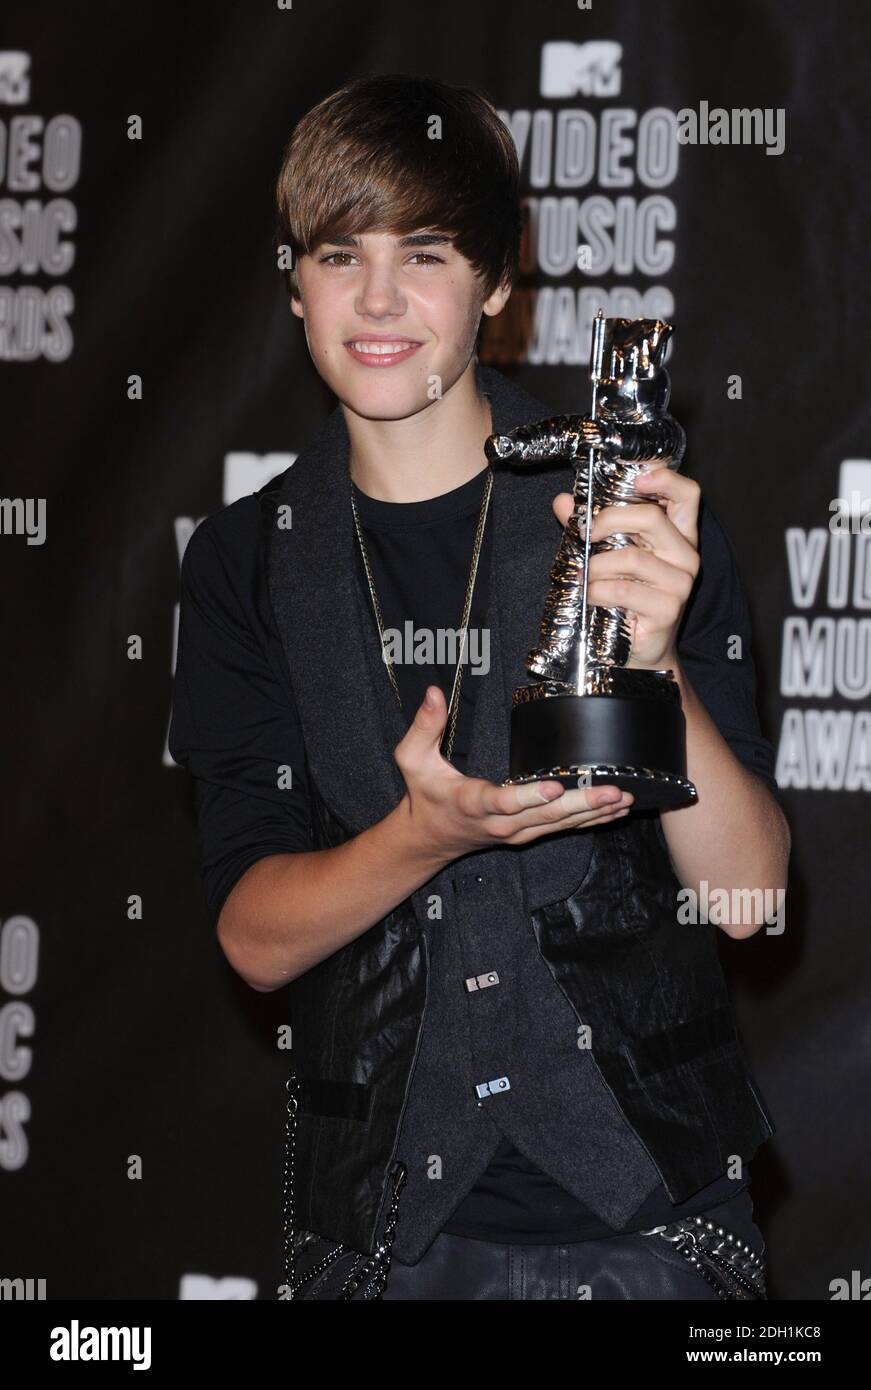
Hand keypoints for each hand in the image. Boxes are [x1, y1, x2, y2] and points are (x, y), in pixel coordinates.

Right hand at [393, 686, 633, 858]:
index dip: (529, 796)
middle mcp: (500, 822)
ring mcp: (516, 832)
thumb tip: (434, 693)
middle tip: (611, 791)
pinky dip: (591, 821)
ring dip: (593, 812)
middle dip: (581, 803)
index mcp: (474, 802)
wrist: (429, 837)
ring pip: (560, 825)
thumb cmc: (425, 794)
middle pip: (545, 815)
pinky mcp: (527, 834)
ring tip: (622, 798)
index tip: (554, 787)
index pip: (503, 801)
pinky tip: (616, 811)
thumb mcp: (412, 759)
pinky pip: (563, 829)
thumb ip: (423, 727)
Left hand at [554, 462, 700, 669]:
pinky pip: (622, 590)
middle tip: (585, 532)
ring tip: (584, 575)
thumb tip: (563, 501)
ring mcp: (680, 583)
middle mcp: (686, 555)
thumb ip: (590, 525)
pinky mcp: (667, 609)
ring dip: (596, 565)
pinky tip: (589, 595)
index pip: (687, 494)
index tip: (636, 479)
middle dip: (609, 519)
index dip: (665, 479)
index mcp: (678, 534)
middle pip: (652, 518)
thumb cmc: (625, 597)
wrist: (638, 649)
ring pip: (631, 557)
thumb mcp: (607, 554)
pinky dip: (596, 590)